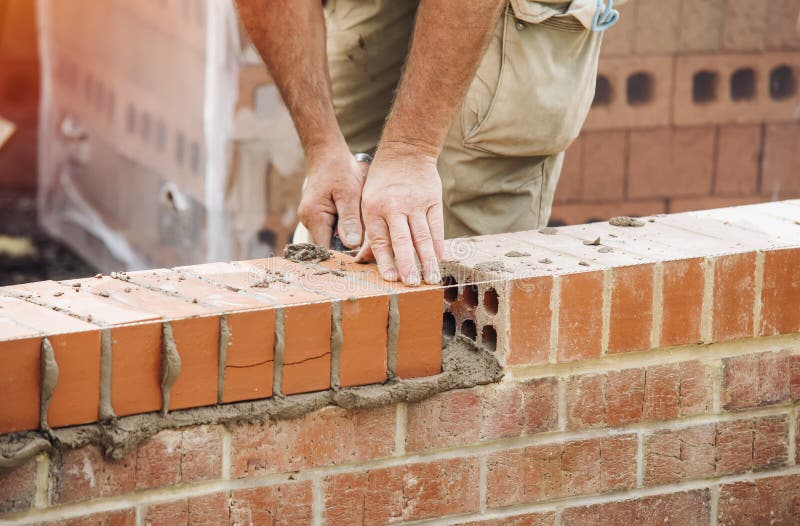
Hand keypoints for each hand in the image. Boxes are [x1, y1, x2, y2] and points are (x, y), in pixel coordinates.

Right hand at [297, 144, 367, 247]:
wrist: (327, 153)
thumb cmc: (339, 169)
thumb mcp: (349, 193)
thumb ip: (350, 220)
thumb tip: (351, 245)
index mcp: (314, 217)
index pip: (327, 249)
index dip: (346, 255)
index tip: (364, 256)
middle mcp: (309, 221)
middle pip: (330, 245)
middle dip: (349, 245)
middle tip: (369, 240)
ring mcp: (312, 219)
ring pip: (333, 237)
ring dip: (348, 235)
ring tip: (363, 225)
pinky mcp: (319, 216)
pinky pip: (333, 228)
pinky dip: (346, 227)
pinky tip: (356, 218)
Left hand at [356, 143, 443, 284]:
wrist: (406, 150)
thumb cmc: (382, 181)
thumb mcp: (367, 201)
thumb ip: (370, 232)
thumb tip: (363, 261)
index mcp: (374, 208)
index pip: (380, 240)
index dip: (385, 261)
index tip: (391, 279)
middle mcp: (395, 206)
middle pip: (403, 241)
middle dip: (408, 265)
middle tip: (412, 284)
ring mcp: (416, 203)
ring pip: (423, 237)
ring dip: (428, 260)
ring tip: (431, 279)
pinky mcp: (433, 200)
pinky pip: (436, 227)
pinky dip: (438, 245)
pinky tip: (439, 259)